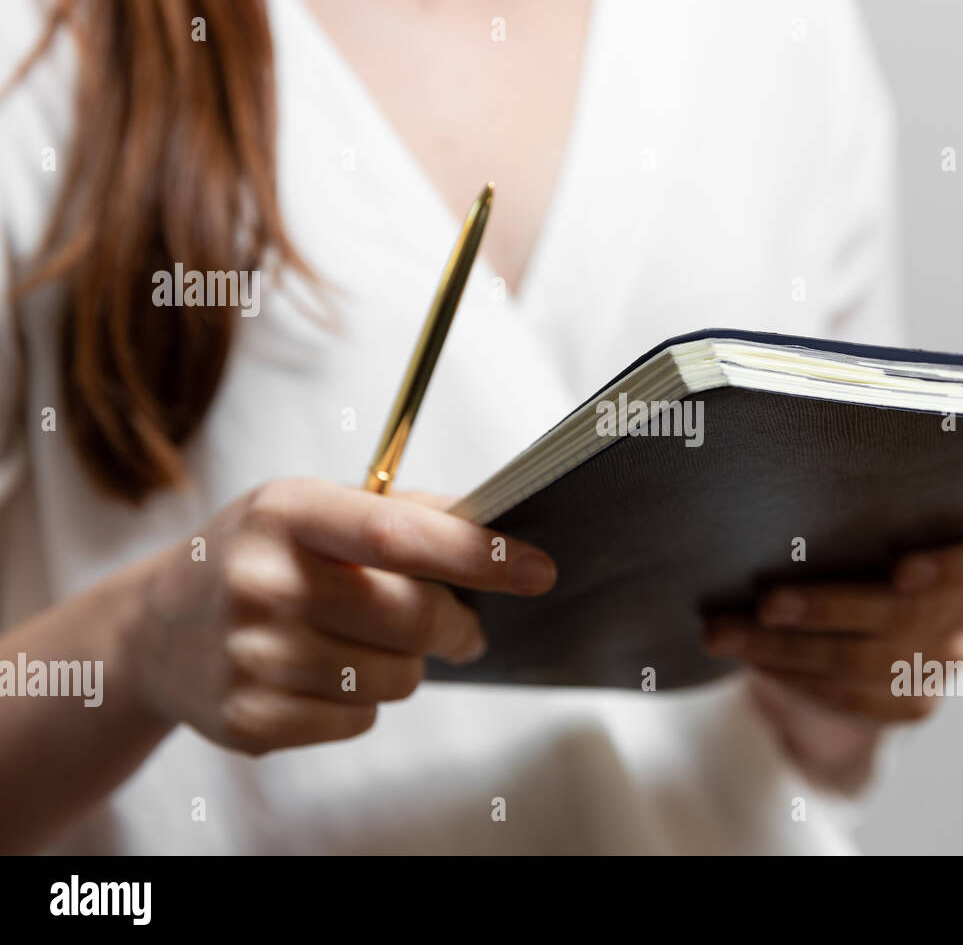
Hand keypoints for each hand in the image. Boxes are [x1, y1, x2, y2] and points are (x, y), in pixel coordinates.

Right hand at [127, 478, 556, 755]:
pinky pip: (359, 722)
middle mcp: (261, 581)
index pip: (398, 534)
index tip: (540, 570)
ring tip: (366, 644)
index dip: (478, 555)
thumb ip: (402, 514)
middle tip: (464, 627)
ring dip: (406, 664)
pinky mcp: (247, 719)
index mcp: (285, 511)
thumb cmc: (260, 556)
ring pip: (396, 677)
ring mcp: (249, 655)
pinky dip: (363, 704)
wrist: (154, 630)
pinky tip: (325, 677)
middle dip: (457, 625)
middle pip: (412, 616)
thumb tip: (494, 532)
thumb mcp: (311, 509)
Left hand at [702, 522, 962, 787]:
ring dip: (785, 647)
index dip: (951, 565)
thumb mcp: (869, 513)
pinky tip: (754, 658)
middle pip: (904, 614)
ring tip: (725, 631)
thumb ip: (858, 506)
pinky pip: (851, 698)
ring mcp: (945, 659)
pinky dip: (795, 676)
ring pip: (864, 662)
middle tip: (766, 601)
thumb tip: (785, 492)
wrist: (857, 611)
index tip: (901, 570)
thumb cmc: (858, 534)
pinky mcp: (913, 702)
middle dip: (826, 607)